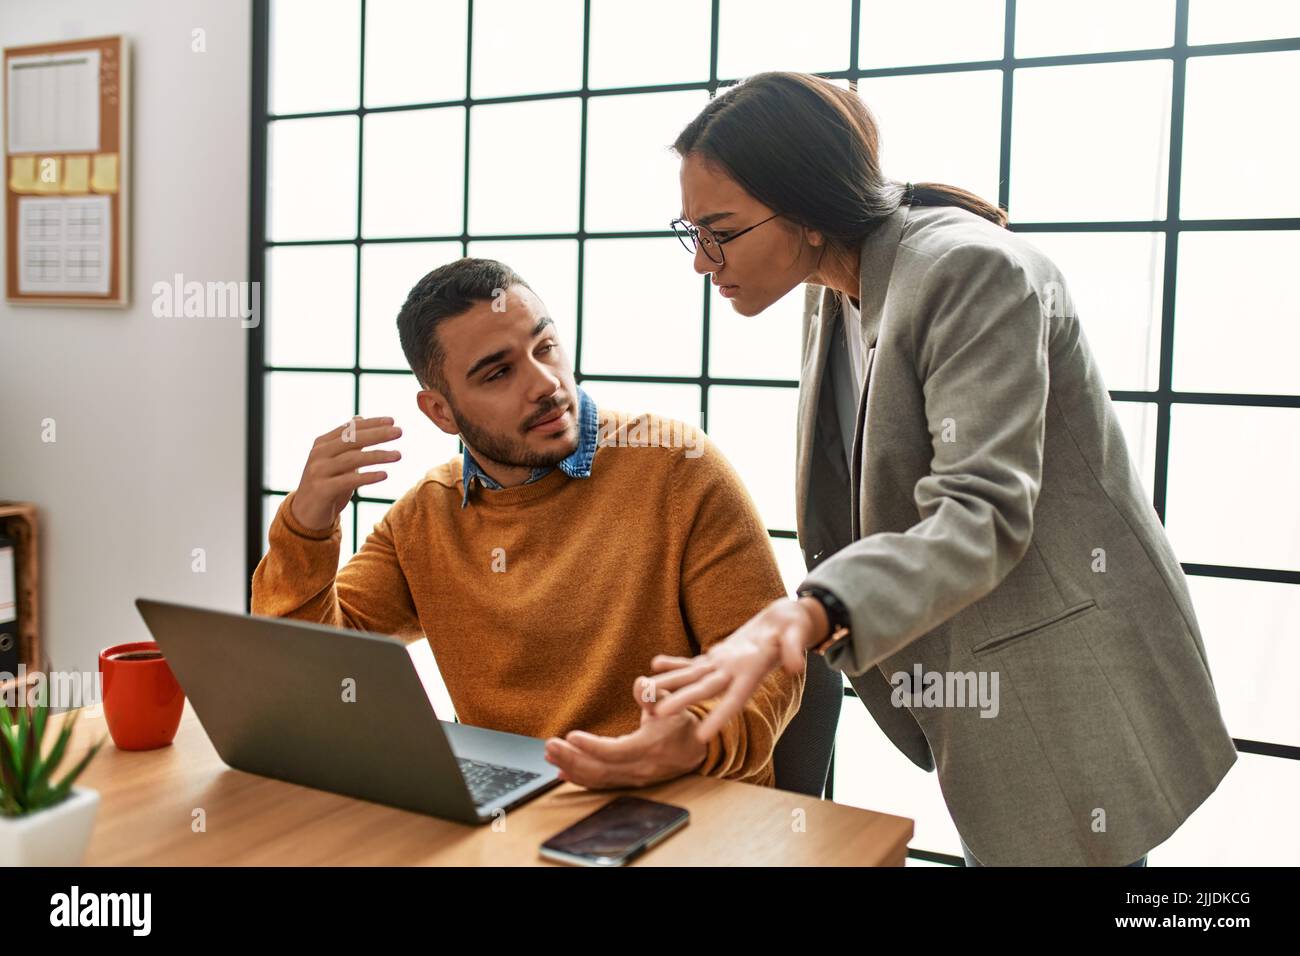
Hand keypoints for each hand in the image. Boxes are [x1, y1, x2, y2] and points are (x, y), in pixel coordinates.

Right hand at [291, 415, 401, 530]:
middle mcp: (319, 454)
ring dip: (377, 455)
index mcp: (323, 443)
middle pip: (351, 440)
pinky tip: (384, 474)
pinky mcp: (322, 490)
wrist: (306, 514)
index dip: (371, 423)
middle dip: (377, 434)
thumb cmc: (327, 484)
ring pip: (352, 459)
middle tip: (400, 432)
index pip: (350, 428)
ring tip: (398, 455)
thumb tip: (360, 418)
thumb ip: (347, 441)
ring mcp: (318, 471)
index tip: (392, 421)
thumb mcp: (336, 460)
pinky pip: (348, 481)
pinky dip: (367, 476)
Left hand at [542, 679, 708, 788]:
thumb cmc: (680, 723)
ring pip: (598, 779)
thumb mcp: (670, 703)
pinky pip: (601, 784)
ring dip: (571, 768)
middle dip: (572, 758)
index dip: (591, 746)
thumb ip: (652, 694)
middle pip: (600, 769)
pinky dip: (580, 779)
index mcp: (649, 747)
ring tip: (550, 755)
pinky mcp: (629, 782)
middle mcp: (640, 768)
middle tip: (550, 746)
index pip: (614, 752)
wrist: (695, 750)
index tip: (570, 736)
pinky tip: (562, 772)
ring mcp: (634, 778)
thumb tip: (640, 683)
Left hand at [642, 597, 824, 742]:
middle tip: (657, 714)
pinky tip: (655, 665)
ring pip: (693, 677)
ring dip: (670, 684)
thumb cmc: (796, 625)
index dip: (719, 716)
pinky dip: (675, 664)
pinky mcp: (719, 655)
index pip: (735, 699)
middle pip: (705, 690)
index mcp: (754, 672)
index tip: (703, 735)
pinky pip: (694, 662)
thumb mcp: (798, 633)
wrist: (788, 622)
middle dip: (682, 700)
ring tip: (645, 690)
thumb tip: (797, 665)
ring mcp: (725, 665)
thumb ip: (795, 649)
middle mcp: (735, 674)